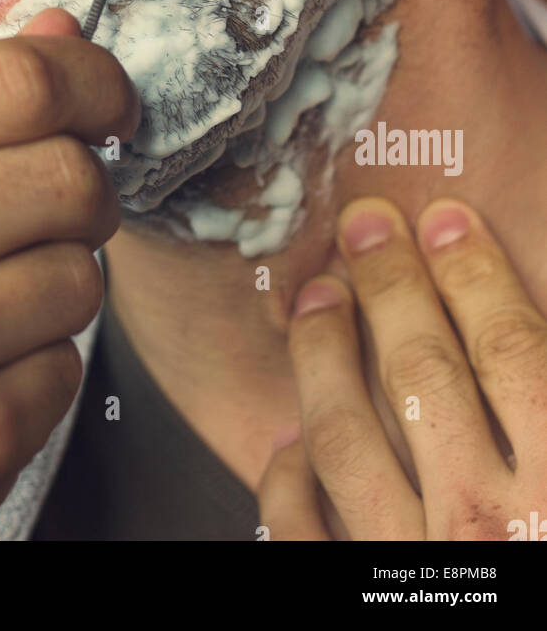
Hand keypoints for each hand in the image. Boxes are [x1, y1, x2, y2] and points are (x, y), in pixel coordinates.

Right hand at [0, 8, 137, 539]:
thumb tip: (60, 33)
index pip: (23, 79)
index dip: (93, 82)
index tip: (107, 102)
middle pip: (74, 173)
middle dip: (79, 192)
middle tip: (42, 215)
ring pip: (83, 274)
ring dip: (49, 289)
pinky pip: (69, 369)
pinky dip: (32, 374)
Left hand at [258, 196, 546, 539]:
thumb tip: (528, 332)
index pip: (514, 355)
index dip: (477, 275)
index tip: (447, 219)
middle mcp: (484, 524)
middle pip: (426, 377)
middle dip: (394, 287)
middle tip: (366, 225)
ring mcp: (410, 562)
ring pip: (347, 440)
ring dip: (325, 356)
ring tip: (317, 299)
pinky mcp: (350, 597)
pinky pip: (303, 533)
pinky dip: (290, 482)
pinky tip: (291, 445)